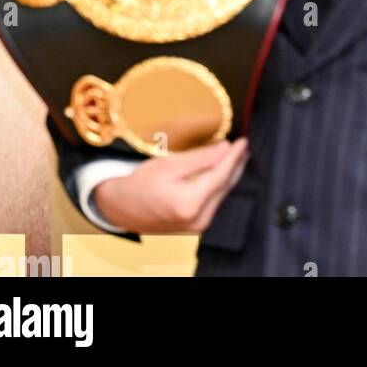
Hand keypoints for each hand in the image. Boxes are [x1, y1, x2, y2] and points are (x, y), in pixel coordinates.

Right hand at [93, 137, 248, 233]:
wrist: (121, 207)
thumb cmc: (141, 183)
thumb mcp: (170, 165)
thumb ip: (201, 158)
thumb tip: (226, 149)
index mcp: (189, 204)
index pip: (220, 175)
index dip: (234, 157)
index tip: (244, 141)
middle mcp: (197, 220)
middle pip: (224, 186)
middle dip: (235, 165)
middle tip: (244, 146)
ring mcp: (197, 226)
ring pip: (221, 194)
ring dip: (229, 174)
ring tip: (238, 156)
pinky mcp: (195, 226)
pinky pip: (213, 201)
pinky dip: (219, 185)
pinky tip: (222, 172)